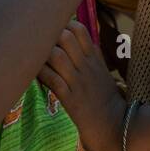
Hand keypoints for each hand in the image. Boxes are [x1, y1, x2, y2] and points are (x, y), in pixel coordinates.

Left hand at [37, 19, 127, 150]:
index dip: (62, 26)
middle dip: (49, 37)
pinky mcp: (70, 98)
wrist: (115, 124)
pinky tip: (34, 74)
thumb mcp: (102, 70)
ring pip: (56, 56)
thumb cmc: (106, 97)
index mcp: (94, 57)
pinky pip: (51, 79)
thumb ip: (90, 54)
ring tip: (35, 60)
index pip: (79, 29)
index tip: (53, 34)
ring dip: (43, 55)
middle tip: (40, 46)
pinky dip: (40, 74)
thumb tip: (76, 38)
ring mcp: (78, 81)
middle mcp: (86, 66)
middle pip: (65, 37)